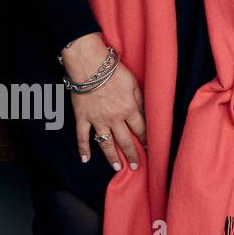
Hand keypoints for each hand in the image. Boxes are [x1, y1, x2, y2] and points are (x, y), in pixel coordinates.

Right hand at [64, 33, 145, 171]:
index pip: (141, 129)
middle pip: (125, 140)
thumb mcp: (135, 84)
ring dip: (111, 156)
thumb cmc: (115, 72)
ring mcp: (97, 120)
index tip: (151, 149)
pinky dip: (83, 149)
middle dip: (132, 154)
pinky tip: (85, 159)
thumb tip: (147, 113)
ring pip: (106, 143)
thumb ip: (141, 100)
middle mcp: (114, 118)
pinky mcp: (82, 118)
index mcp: (129, 109)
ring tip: (116, 167)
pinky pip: (82, 137)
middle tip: (136, 166)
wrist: (91, 67)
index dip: (146, 140)